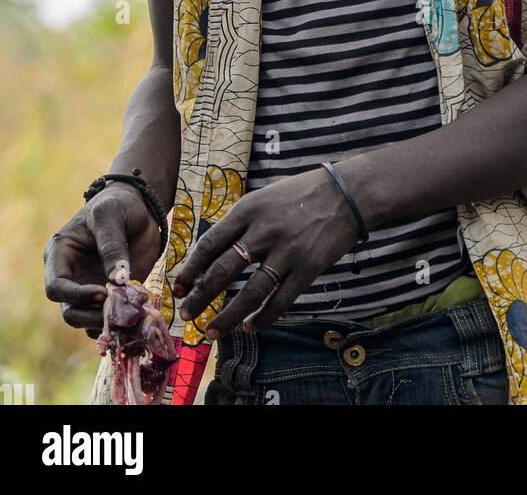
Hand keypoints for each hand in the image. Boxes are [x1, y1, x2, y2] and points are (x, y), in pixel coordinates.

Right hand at [44, 184, 163, 338]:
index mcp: (60, 256)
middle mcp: (72, 278)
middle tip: (116, 310)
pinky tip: (140, 312)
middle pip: (70, 312)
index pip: (56, 288)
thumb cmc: (117, 204)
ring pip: (89, 322)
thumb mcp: (111, 216)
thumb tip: (117, 280)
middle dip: (90, 316)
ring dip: (108, 322)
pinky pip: (111, 318)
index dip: (75, 295)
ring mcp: (91, 289)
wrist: (140, 206)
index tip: (101, 292)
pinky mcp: (113, 295)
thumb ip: (112, 245)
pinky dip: (124, 320)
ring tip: (130, 313)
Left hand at [174, 168, 359, 339]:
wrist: (347, 194)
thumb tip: (212, 255)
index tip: (178, 287)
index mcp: (249, 209)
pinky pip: (280, 301)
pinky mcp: (308, 268)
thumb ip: (241, 223)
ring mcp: (287, 251)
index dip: (191, 269)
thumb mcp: (264, 198)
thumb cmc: (301, 195)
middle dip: (201, 296)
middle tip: (186, 314)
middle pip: (224, 271)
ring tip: (211, 332)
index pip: (210, 243)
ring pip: (249, 293)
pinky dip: (263, 318)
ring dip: (227, 317)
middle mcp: (265, 230)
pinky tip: (251, 327)